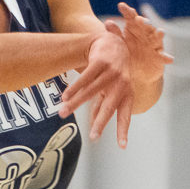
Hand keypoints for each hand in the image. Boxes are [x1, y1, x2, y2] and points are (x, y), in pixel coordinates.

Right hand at [57, 22, 128, 136]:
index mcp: (127, 94)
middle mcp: (122, 84)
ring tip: (62, 113)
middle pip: (109, 108)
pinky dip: (74, 88)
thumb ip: (102, 107)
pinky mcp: (101, 62)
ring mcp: (112, 72)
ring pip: (91, 92)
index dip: (123, 131)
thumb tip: (94, 127)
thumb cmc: (111, 72)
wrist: (111, 42)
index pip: (125, 116)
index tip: (122, 146)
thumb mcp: (110, 90)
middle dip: (100, 123)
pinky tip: (64, 97)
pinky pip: (85, 78)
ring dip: (75, 104)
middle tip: (93, 137)